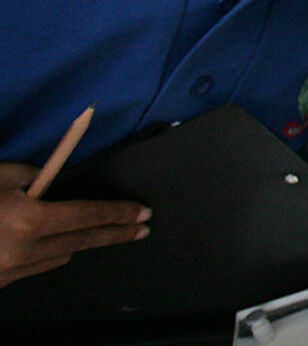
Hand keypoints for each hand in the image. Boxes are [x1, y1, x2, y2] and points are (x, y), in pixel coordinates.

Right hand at [0, 162, 148, 288]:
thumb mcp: (1, 176)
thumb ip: (35, 176)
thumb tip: (55, 179)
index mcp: (28, 221)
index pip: (87, 216)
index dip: (118, 214)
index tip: (143, 213)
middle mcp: (23, 251)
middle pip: (83, 242)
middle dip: (115, 234)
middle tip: (141, 230)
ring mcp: (10, 271)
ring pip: (59, 257)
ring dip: (73, 242)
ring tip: (83, 229)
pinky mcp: (0, 283)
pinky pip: (33, 267)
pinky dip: (41, 254)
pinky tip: (35, 243)